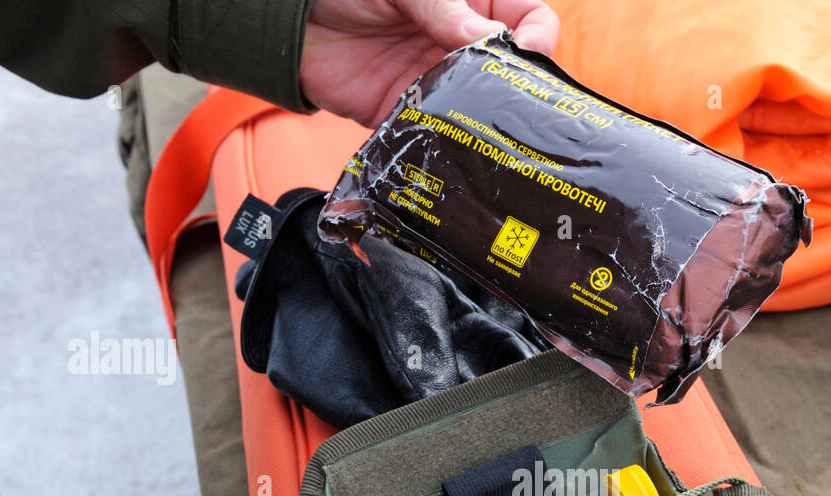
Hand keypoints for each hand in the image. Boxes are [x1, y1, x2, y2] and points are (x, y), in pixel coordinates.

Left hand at [300, 0, 560, 125]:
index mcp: (475, 3)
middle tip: (514, 104)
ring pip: (484, 109)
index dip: (537, 37)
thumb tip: (490, 39)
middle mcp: (464, 45)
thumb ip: (445, 9)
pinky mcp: (414, 113)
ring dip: (487, 121)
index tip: (525, 53)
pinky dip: (449, 143)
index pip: (531, 20)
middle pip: (514, 72)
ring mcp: (442, 81)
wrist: (293, 22)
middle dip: (520, 89)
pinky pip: (443, 134)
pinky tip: (452, 147)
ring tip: (488, 131)